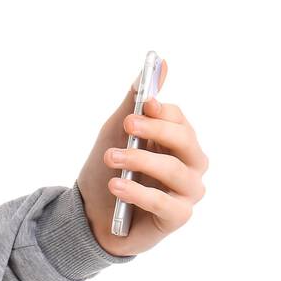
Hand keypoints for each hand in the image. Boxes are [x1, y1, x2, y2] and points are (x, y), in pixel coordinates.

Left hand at [76, 59, 209, 256]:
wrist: (91, 216)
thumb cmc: (108, 171)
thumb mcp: (116, 134)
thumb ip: (136, 103)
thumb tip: (159, 63)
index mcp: (177, 142)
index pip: (179, 121)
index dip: (163, 112)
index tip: (145, 104)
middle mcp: (189, 165)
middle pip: (185, 141)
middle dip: (156, 130)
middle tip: (127, 125)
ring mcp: (186, 192)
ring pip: (175, 171)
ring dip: (141, 160)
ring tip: (111, 158)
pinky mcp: (177, 217)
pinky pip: (165, 203)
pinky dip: (139, 193)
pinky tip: (116, 186)